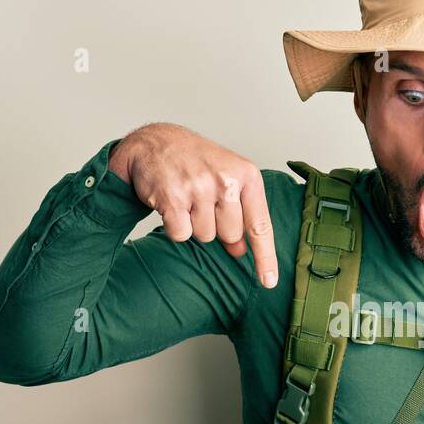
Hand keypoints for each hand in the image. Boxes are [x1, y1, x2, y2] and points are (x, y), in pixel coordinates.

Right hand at [108, 123, 277, 287]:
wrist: (154, 142)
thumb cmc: (195, 162)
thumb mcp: (226, 179)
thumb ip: (239, 213)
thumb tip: (241, 251)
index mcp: (247, 174)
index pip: (260, 225)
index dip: (265, 256)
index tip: (269, 281)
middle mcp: (226, 180)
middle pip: (229, 235)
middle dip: (215, 226)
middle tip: (202, 201)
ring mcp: (199, 188)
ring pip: (204, 236)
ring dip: (194, 224)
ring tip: (187, 198)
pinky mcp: (173, 198)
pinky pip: (181, 234)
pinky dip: (174, 226)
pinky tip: (171, 203)